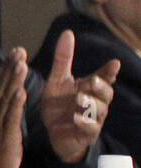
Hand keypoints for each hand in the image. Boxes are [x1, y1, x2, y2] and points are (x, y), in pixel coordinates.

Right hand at [0, 47, 26, 167]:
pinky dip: (16, 105)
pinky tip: (21, 92)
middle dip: (12, 69)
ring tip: (22, 65)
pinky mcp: (5, 136)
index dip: (7, 68)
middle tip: (20, 52)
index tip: (16, 53)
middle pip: (2, 88)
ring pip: (7, 99)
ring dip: (14, 81)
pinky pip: (11, 118)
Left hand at [40, 29, 118, 163]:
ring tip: (80, 98)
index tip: (114, 63)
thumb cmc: (59, 105)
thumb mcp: (57, 81)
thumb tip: (67, 33)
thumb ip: (63, 59)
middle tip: (92, 81)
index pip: (104, 77)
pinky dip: (85, 123)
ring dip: (91, 104)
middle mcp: (95, 102)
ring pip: (100, 110)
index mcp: (90, 88)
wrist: (53, 134)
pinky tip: (76, 118)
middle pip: (106, 93)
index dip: (109, 71)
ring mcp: (93, 118)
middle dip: (101, 87)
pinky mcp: (86, 134)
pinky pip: (90, 128)